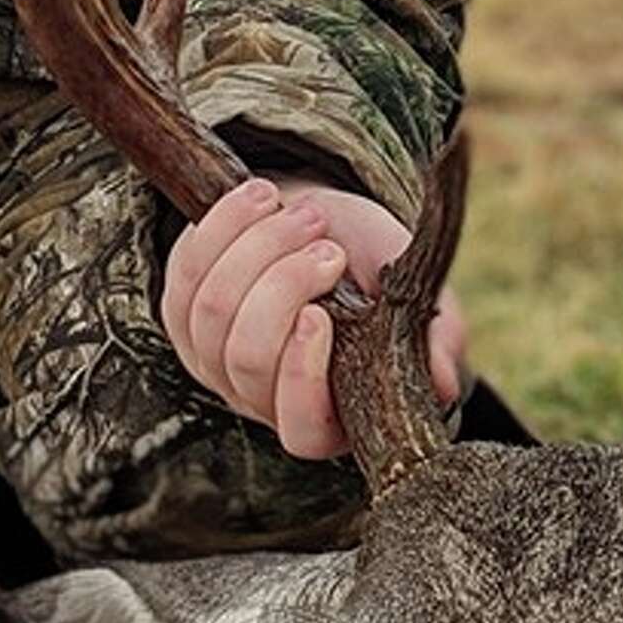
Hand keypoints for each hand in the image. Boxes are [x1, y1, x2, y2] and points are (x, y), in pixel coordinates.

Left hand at [161, 175, 467, 461]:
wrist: (331, 230)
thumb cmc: (384, 281)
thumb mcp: (423, 306)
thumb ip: (434, 342)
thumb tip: (441, 381)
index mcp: (325, 416)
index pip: (300, 425)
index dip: (301, 377)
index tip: (320, 315)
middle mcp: (260, 399)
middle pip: (247, 357)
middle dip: (284, 287)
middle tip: (328, 244)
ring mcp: (213, 361)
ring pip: (212, 311)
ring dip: (259, 248)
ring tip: (309, 212)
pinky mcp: (181, 313)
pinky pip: (184, 273)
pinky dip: (224, 226)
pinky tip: (263, 196)